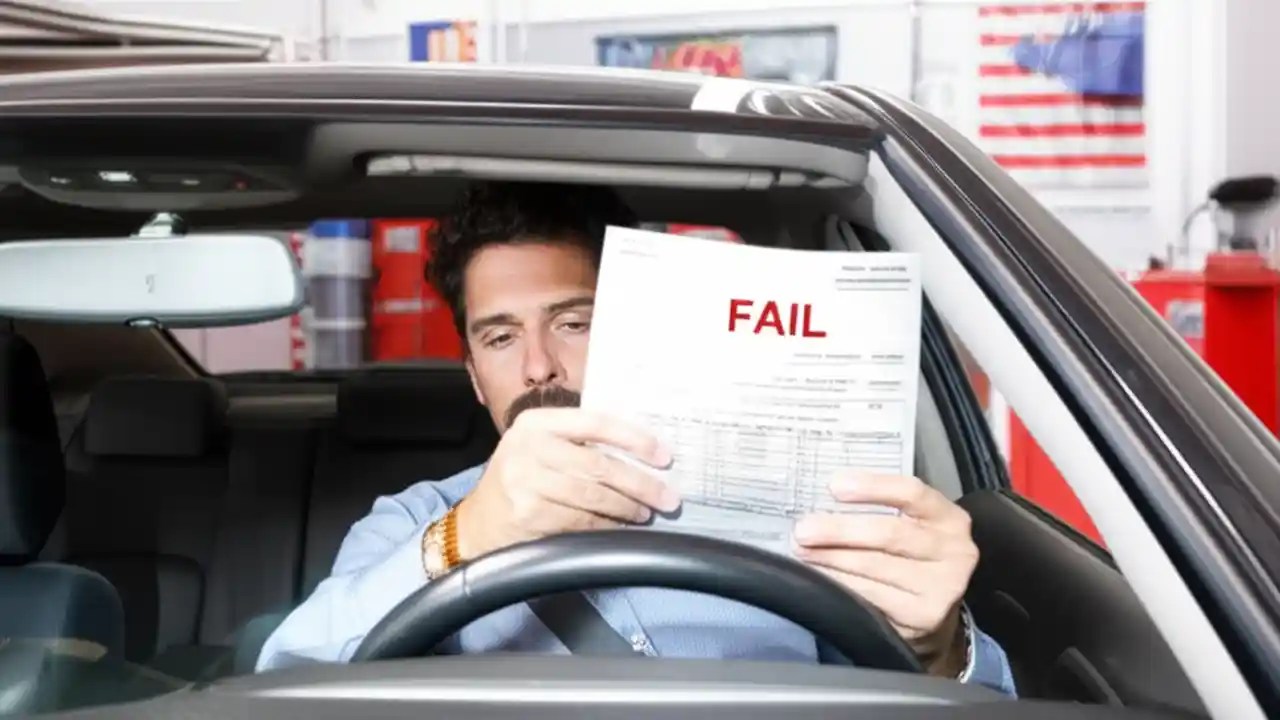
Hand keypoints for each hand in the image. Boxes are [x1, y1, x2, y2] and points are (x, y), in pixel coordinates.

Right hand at [455, 407, 679, 560]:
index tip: (664, 456)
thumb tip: (643, 454)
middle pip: (600, 465)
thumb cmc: (522, 478)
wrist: (479, 521)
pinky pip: (581, 521)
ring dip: (627, 508)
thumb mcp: (541, 447)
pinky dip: (607, 526)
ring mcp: (527, 482)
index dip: (635, 439)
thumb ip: (579, 442)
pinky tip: (621, 528)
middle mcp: (530, 447)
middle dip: (641, 484)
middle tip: (668, 497)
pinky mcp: (529, 514)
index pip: (596, 423)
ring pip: (593, 497)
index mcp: (537, 423)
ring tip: (646, 513)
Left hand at [791, 473, 977, 677]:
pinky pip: (870, 595)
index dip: (873, 487)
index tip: (835, 487)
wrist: (935, 608)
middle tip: (803, 530)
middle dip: (839, 530)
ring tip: (804, 551)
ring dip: (831, 558)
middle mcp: (953, 551)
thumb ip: (881, 508)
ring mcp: (941, 586)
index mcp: (948, 518)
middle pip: (889, 533)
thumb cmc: (912, 556)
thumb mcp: (911, 525)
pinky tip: (821, 577)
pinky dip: (840, 584)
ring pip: (875, 566)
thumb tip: (827, 498)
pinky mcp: (923, 616)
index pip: (912, 493)